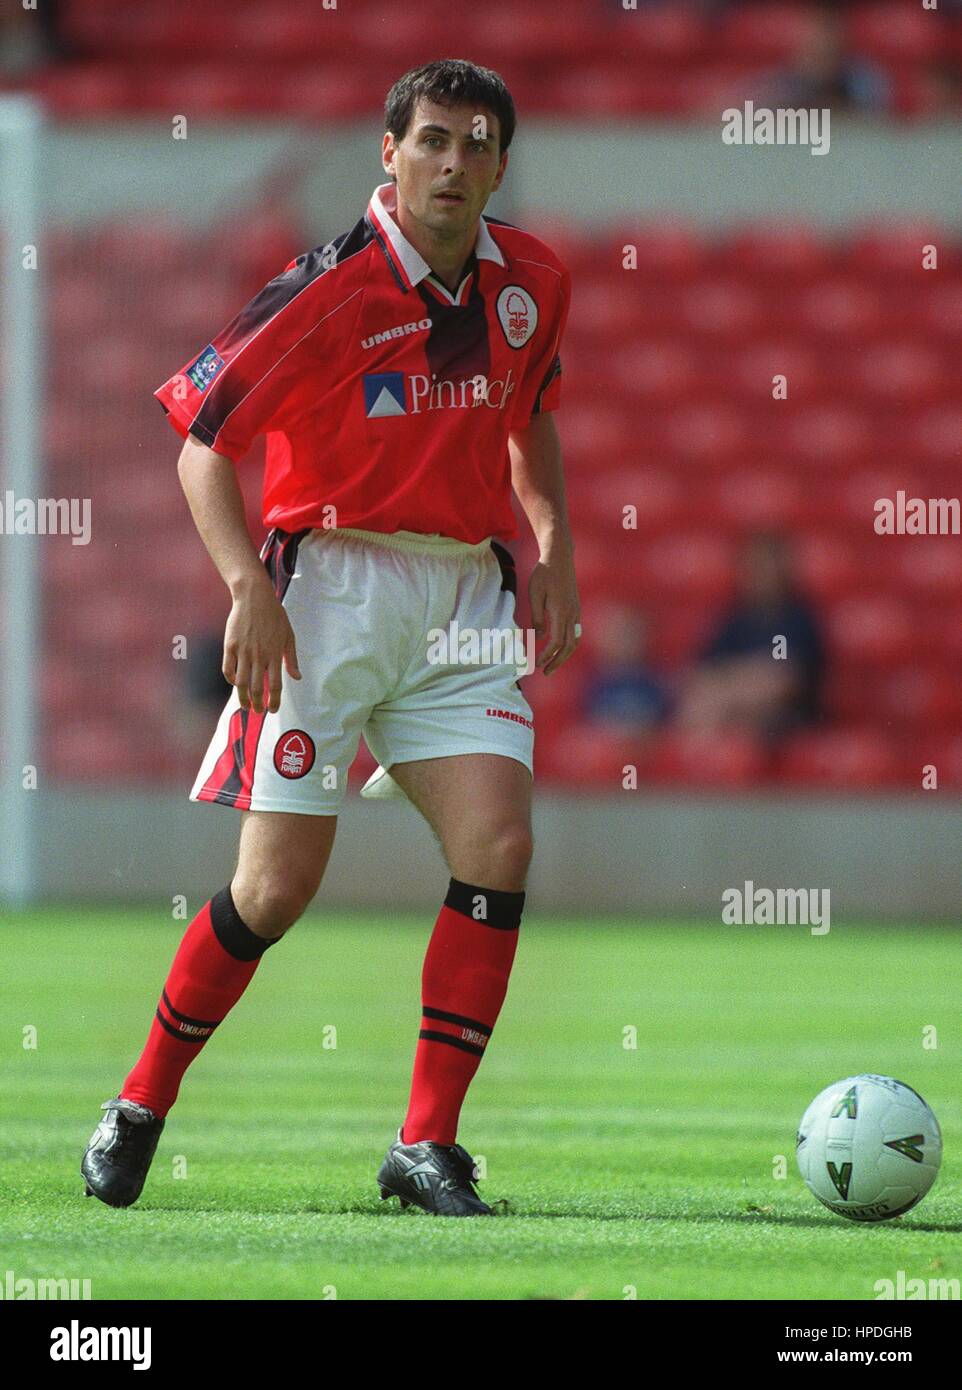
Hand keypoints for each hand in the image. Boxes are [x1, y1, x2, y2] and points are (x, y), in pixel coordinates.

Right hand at [222, 574, 301, 713]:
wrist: (254, 598)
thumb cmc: (274, 616)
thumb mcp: (289, 636)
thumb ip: (292, 659)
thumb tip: (297, 678)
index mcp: (275, 654)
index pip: (276, 685)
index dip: (274, 701)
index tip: (273, 710)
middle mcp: (259, 655)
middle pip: (257, 688)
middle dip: (257, 704)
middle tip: (257, 712)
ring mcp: (243, 651)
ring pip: (241, 683)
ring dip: (243, 698)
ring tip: (245, 706)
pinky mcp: (230, 645)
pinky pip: (228, 669)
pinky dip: (231, 680)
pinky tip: (235, 684)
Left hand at [529, 549, 580, 675]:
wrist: (559, 558)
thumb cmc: (544, 574)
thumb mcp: (534, 594)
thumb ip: (537, 617)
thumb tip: (539, 636)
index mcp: (561, 612)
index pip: (556, 642)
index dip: (547, 655)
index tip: (537, 663)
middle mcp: (572, 614)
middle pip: (569, 646)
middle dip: (557, 661)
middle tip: (545, 672)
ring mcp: (576, 611)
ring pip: (575, 640)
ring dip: (564, 655)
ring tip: (552, 664)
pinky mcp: (576, 609)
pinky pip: (575, 632)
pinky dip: (567, 644)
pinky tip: (557, 647)